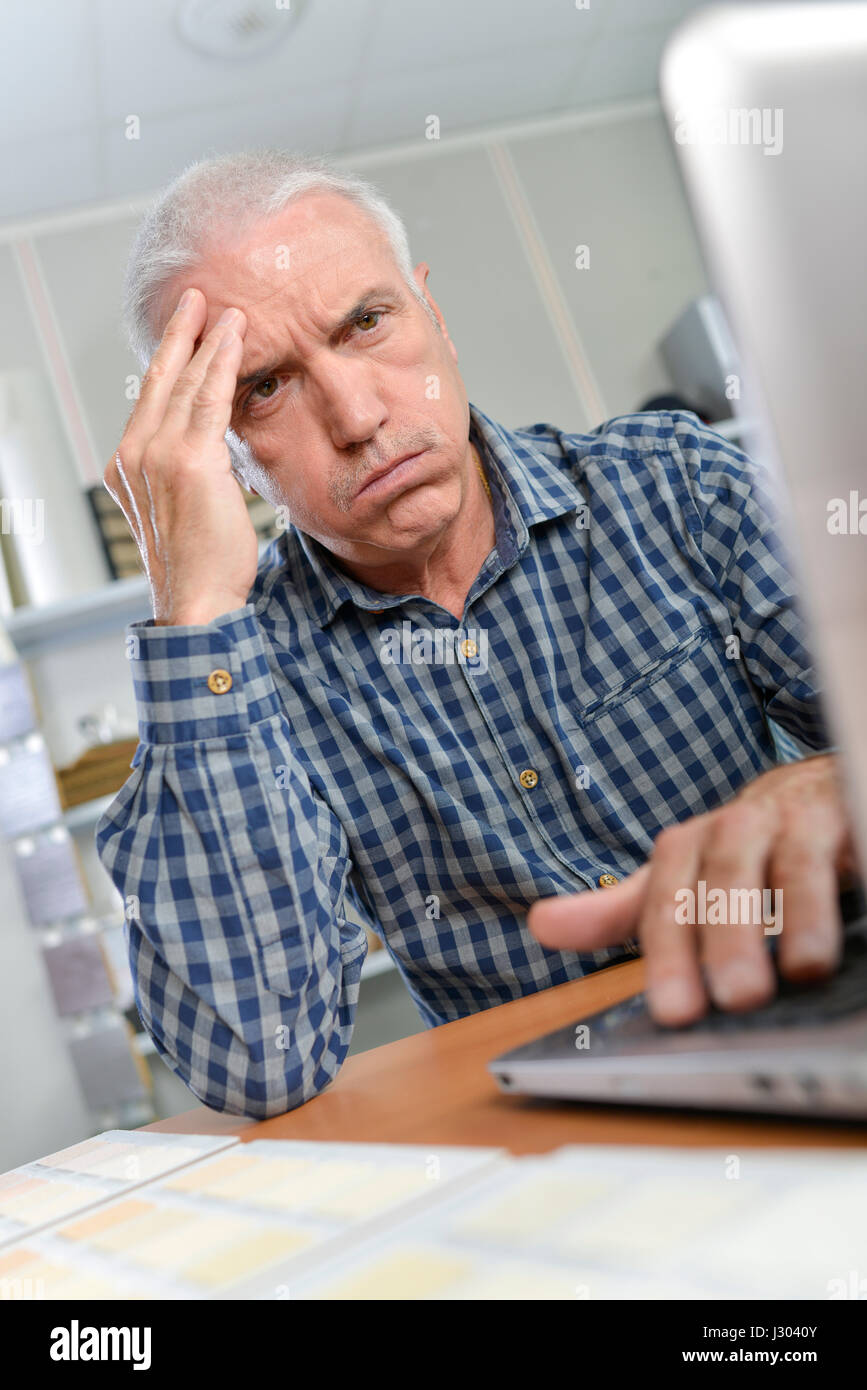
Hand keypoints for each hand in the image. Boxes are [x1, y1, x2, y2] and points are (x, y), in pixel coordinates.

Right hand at [104, 286, 257, 626]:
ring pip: (186, 383)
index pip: (151, 401)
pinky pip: (210, 398)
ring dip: (207, 340)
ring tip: (226, 310)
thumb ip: (192, 472)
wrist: (198, 601)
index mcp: (128, 467)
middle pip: (159, 379)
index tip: (184, 335)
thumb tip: (217, 447)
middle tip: (195, 298)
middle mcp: (135, 455)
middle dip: (179, 334)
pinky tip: (236, 337)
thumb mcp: (187, 509)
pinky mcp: (191, 461)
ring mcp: (159, 456)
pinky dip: (223, 362)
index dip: (168, 362)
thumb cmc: (202, 565)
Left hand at [528, 753, 860, 1024]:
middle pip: (726, 879)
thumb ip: (618, 910)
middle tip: (739, 998)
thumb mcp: (677, 881)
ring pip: (794, 862)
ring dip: (799, 912)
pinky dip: (854, 872)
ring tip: (804, 969)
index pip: (668, 904)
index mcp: (688, 848)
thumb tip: (542, 923)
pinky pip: (851, 841)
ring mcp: (797, 820)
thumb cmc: (739, 851)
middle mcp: (739, 829)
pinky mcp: (846, 812)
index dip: (670, 957)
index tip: (676, 1013)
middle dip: (730, 937)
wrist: (808, 790)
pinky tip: (860, 903)